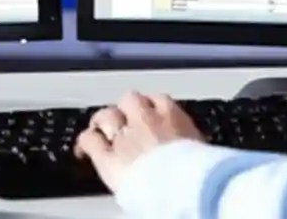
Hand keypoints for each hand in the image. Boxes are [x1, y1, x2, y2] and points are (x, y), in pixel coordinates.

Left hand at [74, 91, 204, 192]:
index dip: (151, 107)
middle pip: (130, 100)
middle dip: (126, 110)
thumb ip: (191, 145)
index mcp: (174, 118)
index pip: (159, 100)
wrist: (183, 187)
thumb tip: (195, 152)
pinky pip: (90, 140)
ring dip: (103, 123)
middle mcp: (146, 120)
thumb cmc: (198, 175)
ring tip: (100, 132)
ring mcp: (124, 136)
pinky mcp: (106, 156)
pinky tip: (83, 151)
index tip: (151, 115)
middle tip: (124, 123)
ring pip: (106, 115)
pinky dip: (85, 143)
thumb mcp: (203, 153)